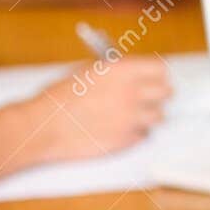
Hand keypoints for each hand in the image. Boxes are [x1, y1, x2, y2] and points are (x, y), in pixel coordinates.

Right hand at [29, 55, 172, 162]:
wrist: (43, 127)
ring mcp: (131, 118)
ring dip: (148, 116)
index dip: (157, 74)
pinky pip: (143, 135)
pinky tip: (117, 130)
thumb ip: (115, 71)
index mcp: (123, 70)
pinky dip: (134, 133)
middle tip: (149, 98)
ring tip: (129, 116)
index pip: (160, 69)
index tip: (154, 79)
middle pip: (167, 92)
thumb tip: (134, 73)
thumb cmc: (59, 97)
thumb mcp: (88, 71)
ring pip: (158, 116)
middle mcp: (132, 92)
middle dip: (159, 95)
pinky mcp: (126, 140)